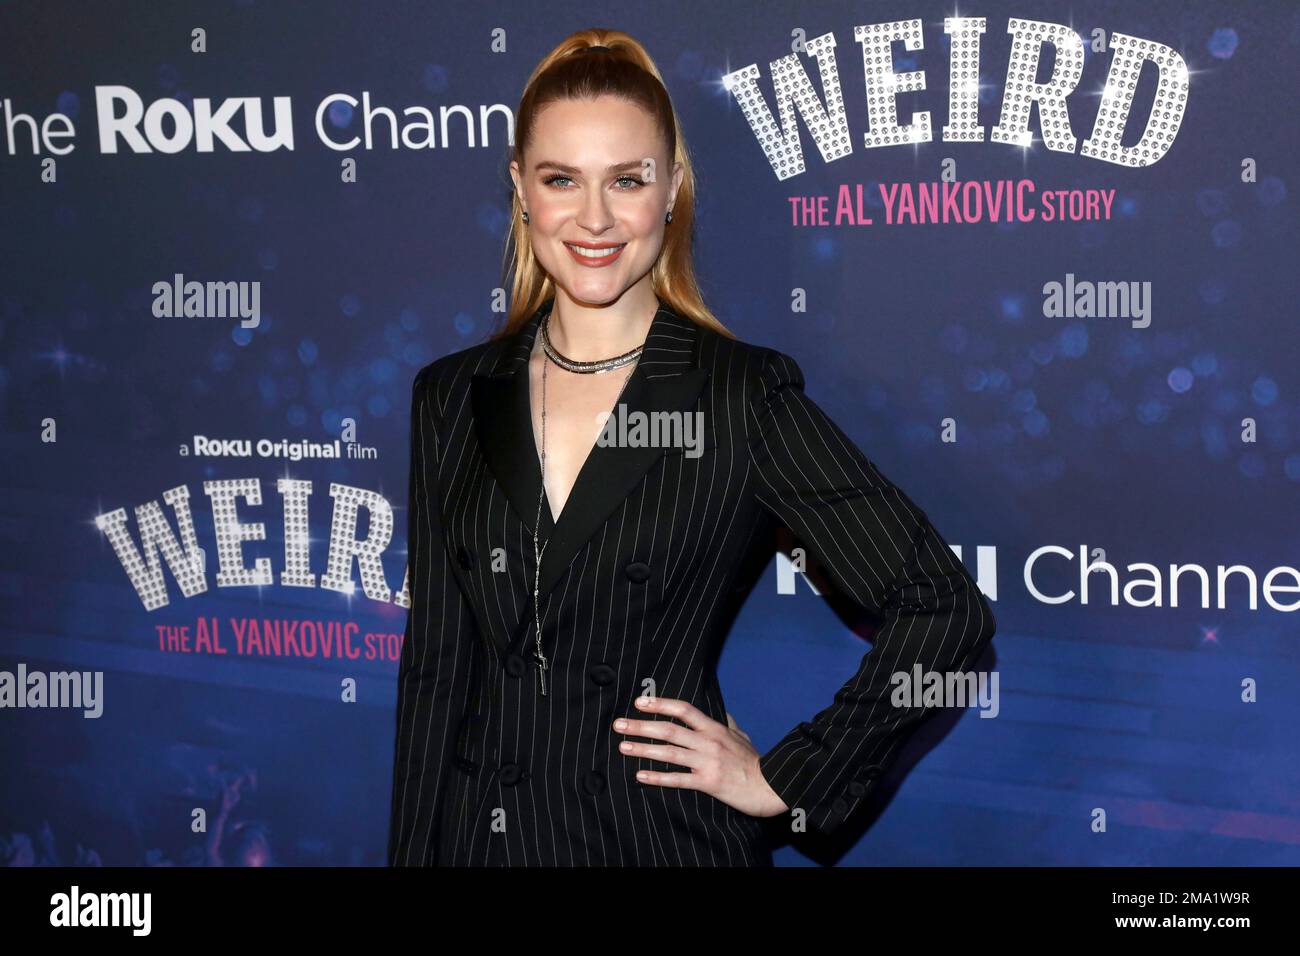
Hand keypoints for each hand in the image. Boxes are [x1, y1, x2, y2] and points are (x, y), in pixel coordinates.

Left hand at [613, 696, 788, 818]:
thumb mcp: (742, 736)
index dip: (660, 704)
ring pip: (669, 753)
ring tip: (623, 746)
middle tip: (619, 724)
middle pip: (669, 730)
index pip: (683, 710)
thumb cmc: (756, 762)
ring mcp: (708, 762)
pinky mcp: (708, 783)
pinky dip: (658, 777)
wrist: (771, 786)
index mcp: (715, 728)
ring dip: (643, 749)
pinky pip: (678, 780)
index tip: (639, 702)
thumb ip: (727, 724)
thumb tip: (721, 713)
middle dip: (641, 726)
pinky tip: (640, 775)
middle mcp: (708, 742)